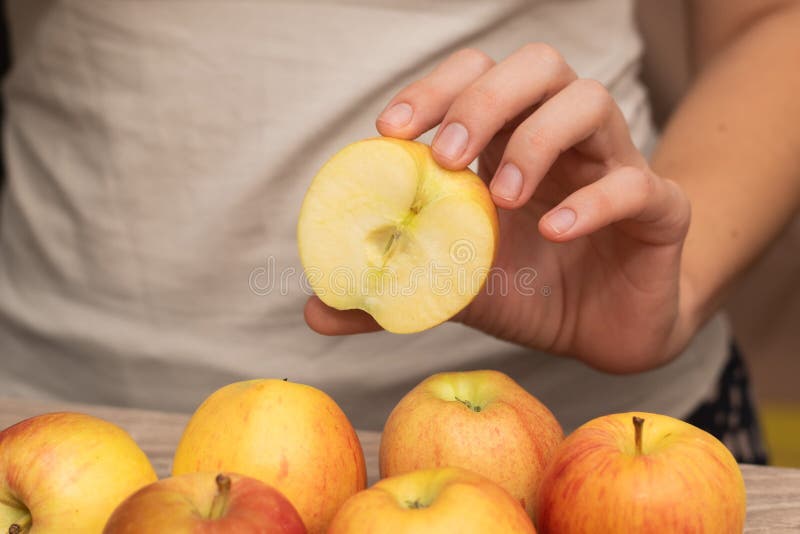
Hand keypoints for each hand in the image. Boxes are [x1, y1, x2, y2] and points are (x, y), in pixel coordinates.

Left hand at [305, 44, 691, 372]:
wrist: (605, 333)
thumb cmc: (530, 291)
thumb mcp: (453, 286)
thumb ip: (392, 287)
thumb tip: (314, 308)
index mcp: (511, 140)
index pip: (475, 77)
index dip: (434, 89)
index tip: (391, 130)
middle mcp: (564, 138)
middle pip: (536, 66)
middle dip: (483, 100)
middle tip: (446, 159)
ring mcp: (615, 165)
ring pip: (589, 101)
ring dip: (536, 140)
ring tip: (504, 198)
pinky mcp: (660, 208)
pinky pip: (637, 182)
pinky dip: (593, 201)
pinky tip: (554, 232)